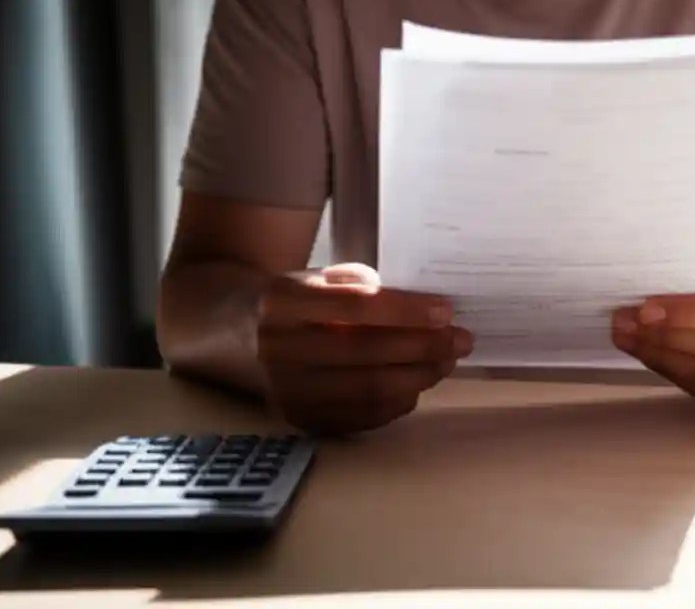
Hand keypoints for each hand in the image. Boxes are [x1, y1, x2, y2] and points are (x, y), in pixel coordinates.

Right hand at [255, 263, 472, 433]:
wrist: (235, 335)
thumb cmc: (293, 301)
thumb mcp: (314, 276)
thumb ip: (357, 284)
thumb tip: (417, 306)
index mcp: (282, 302)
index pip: (355, 307)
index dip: (405, 311)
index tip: (445, 311)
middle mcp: (278, 349)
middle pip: (365, 353)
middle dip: (423, 348)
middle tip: (460, 340)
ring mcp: (286, 390)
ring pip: (366, 389)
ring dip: (417, 377)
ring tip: (446, 361)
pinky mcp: (299, 418)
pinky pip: (360, 416)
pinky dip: (397, 402)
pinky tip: (418, 384)